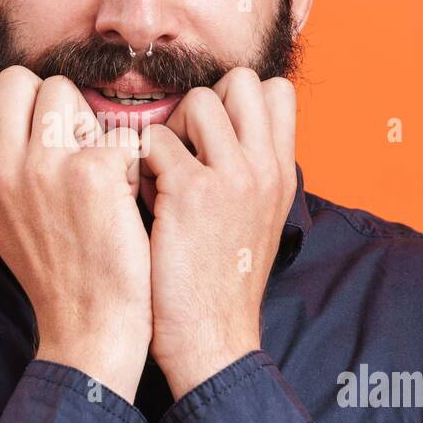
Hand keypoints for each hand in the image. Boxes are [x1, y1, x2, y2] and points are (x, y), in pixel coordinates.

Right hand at [0, 66, 150, 402]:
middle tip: (75, 148)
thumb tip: (22, 109)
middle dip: (53, 101)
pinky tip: (129, 196)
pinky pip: (118, 131)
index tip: (42, 134)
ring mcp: (45, 167)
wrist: (90, 328)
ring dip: (89, 122)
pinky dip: (130, 159)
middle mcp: (3, 168)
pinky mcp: (94, 173)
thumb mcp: (7, 216)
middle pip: (21, 80)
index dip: (17, 102)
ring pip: (66, 90)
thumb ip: (6, 164)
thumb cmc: (59, 271)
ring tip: (101, 170)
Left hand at [138, 67, 297, 400]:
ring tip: (159, 174)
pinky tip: (141, 196)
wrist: (214, 342)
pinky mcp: (193, 193)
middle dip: (203, 103)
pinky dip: (140, 162)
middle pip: (242, 80)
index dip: (234, 101)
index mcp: (282, 173)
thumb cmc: (219, 285)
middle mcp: (266, 167)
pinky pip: (156, 140)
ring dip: (170, 129)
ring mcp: (234, 177)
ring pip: (199, 99)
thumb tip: (210, 136)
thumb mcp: (254, 222)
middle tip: (182, 149)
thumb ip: (245, 176)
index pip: (275, 92)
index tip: (208, 139)